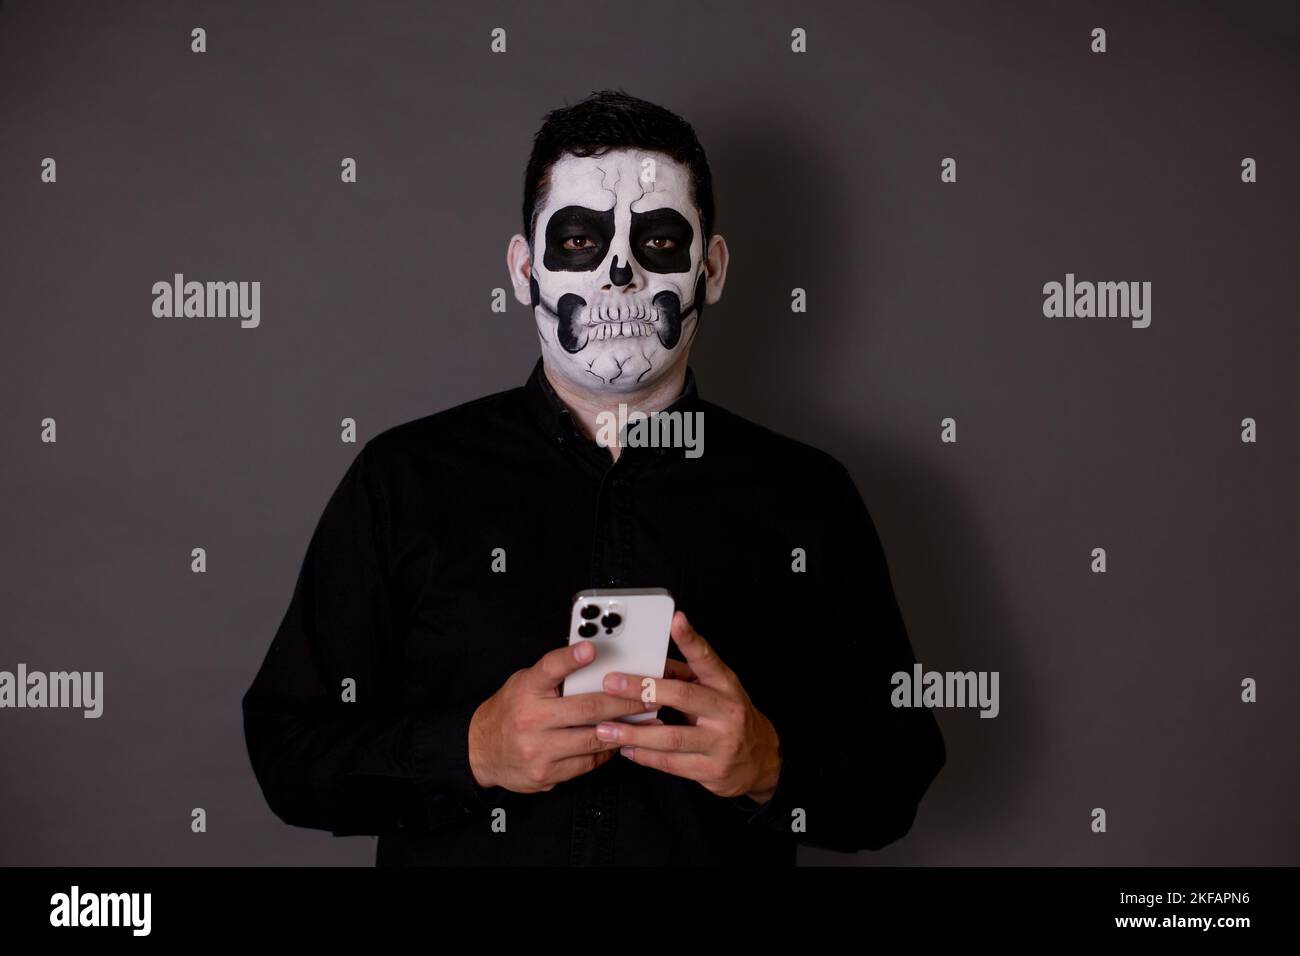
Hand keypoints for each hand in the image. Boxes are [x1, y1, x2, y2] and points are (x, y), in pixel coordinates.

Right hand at [468, 640, 663, 793]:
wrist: (481, 751)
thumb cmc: (510, 711)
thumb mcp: (525, 684)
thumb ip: (554, 676)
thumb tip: (593, 658)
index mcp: (526, 690)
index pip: (549, 669)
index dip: (570, 658)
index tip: (591, 649)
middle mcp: (530, 719)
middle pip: (586, 708)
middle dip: (624, 702)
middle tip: (649, 695)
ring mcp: (538, 749)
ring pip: (593, 739)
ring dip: (624, 729)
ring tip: (646, 720)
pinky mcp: (546, 774)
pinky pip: (587, 762)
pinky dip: (607, 751)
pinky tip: (619, 740)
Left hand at [596, 612, 782, 802]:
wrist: (762, 760)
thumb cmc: (729, 717)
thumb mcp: (716, 690)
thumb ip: (684, 677)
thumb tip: (647, 665)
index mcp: (726, 685)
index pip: (707, 658)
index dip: (691, 639)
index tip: (675, 620)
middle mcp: (726, 711)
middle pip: (682, 696)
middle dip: (642, 689)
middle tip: (612, 684)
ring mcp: (721, 742)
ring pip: (671, 737)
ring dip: (635, 732)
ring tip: (606, 728)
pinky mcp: (711, 769)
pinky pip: (671, 762)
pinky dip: (644, 756)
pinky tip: (625, 748)